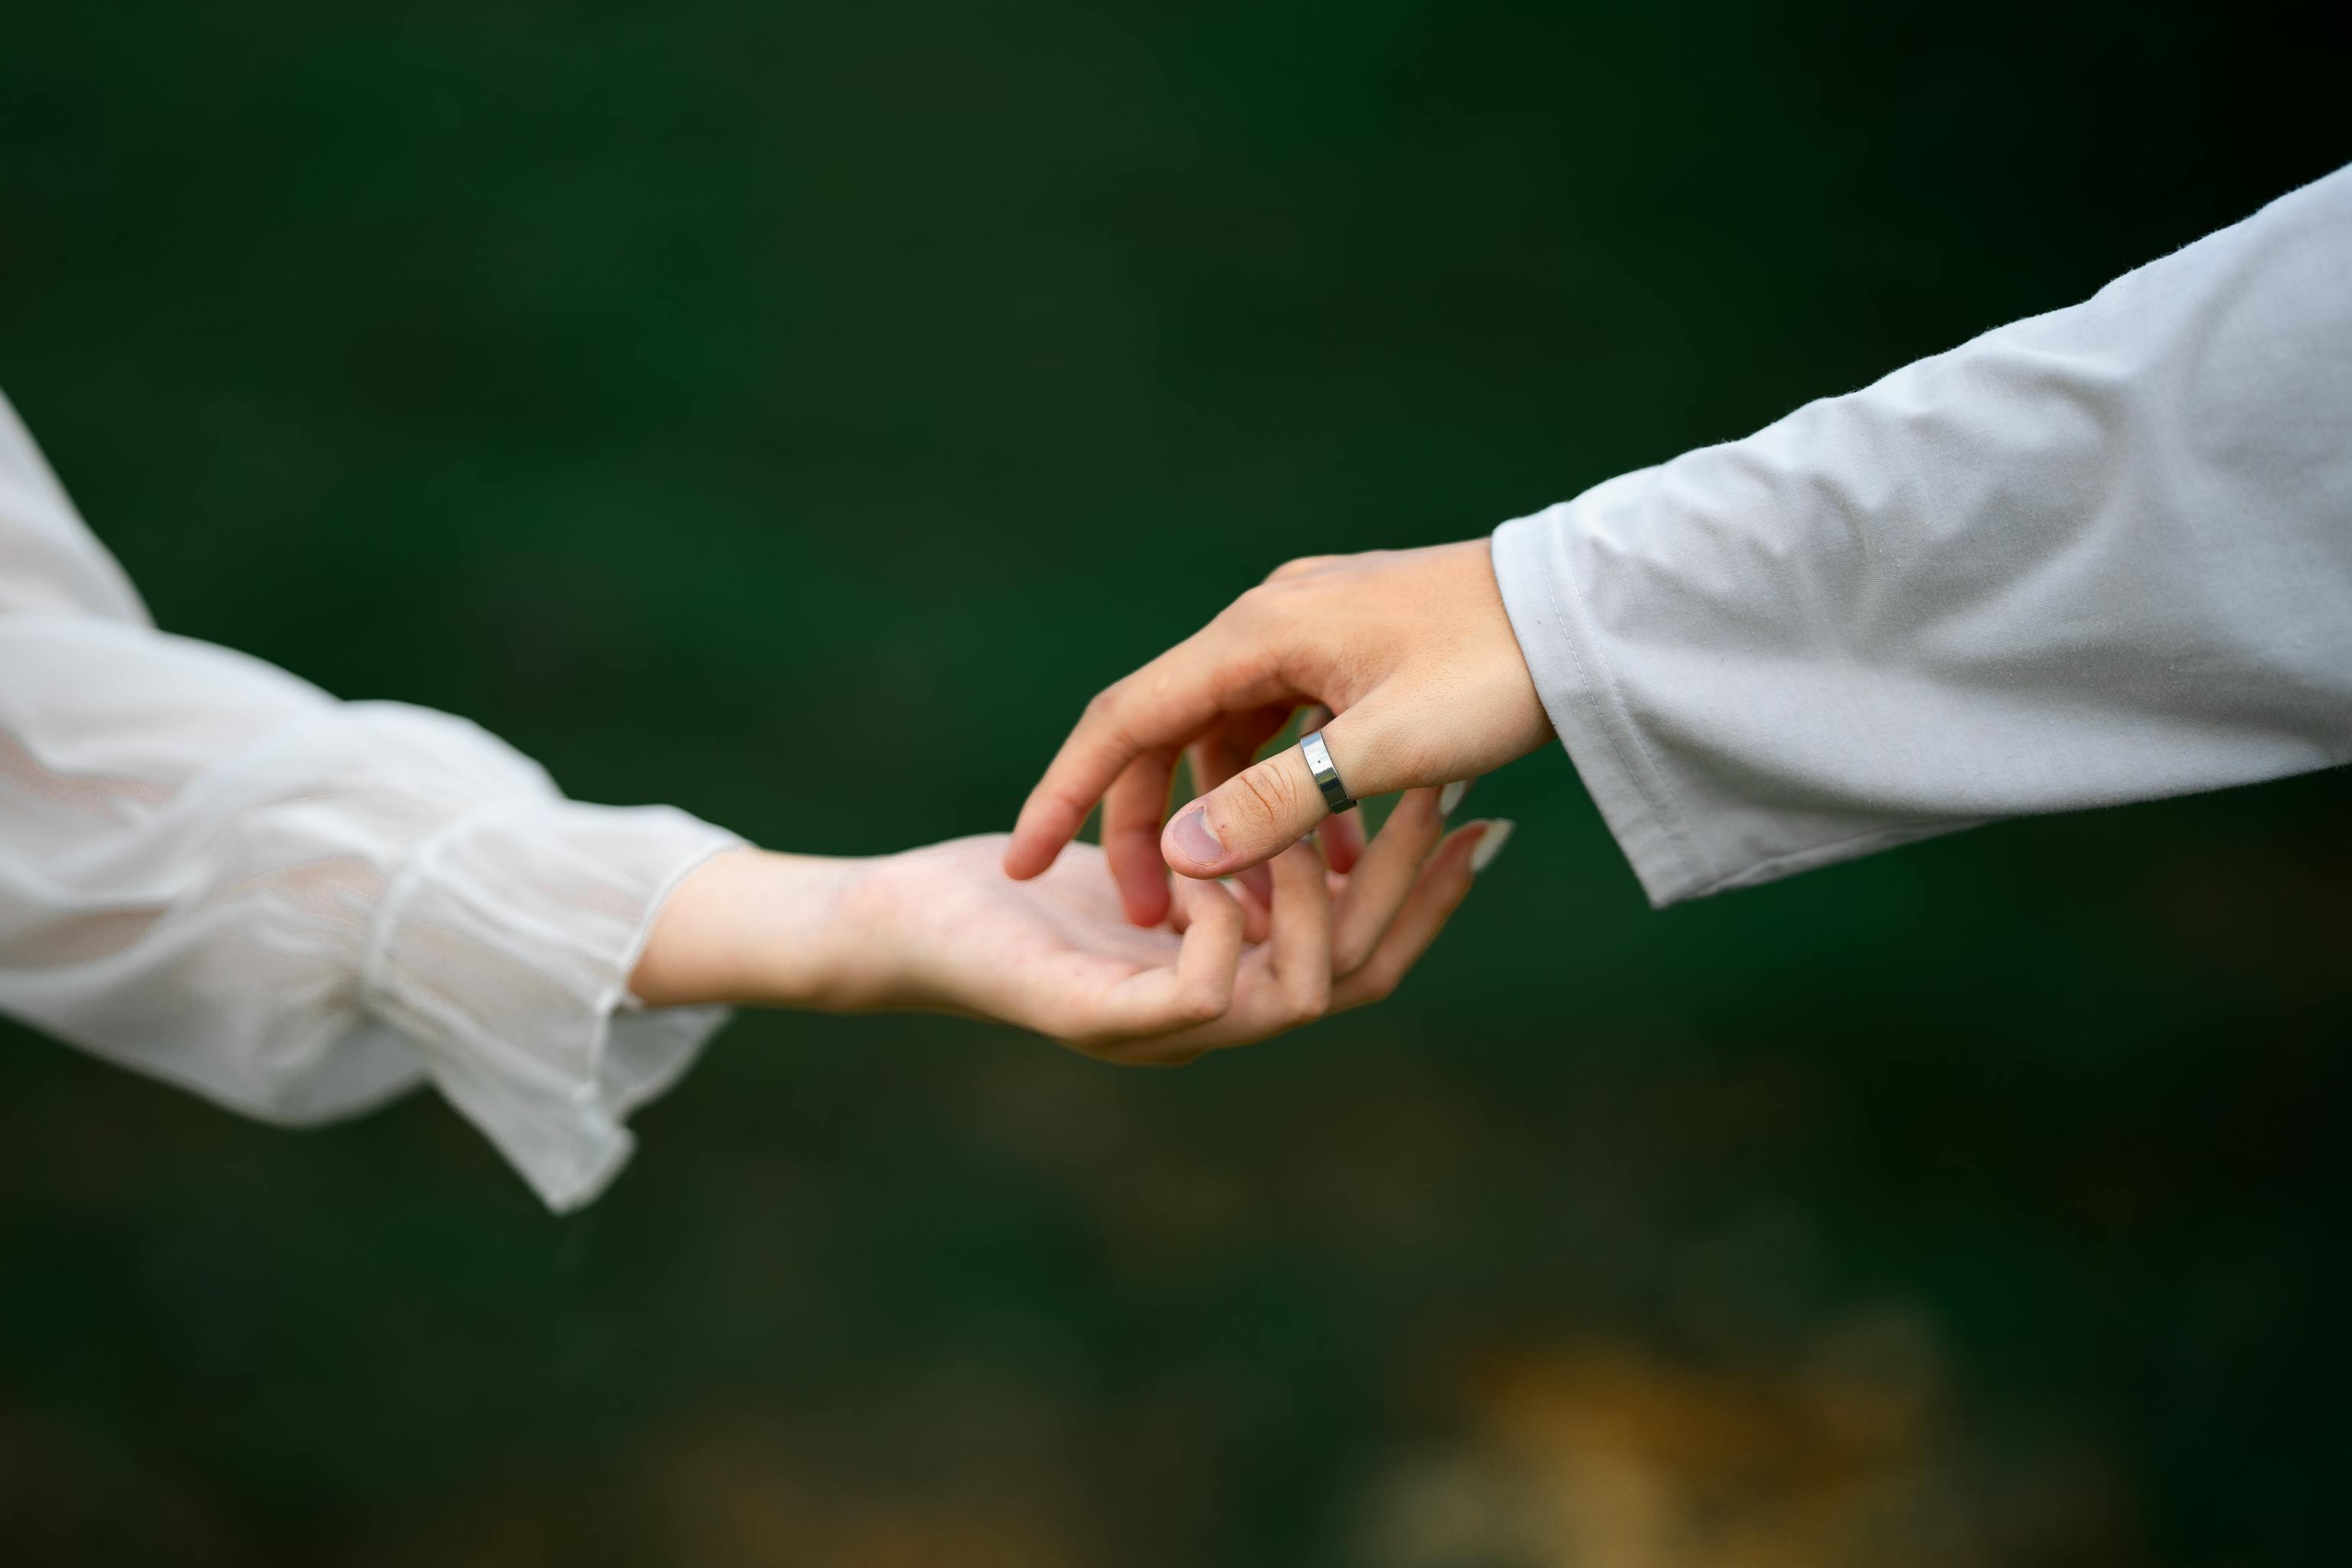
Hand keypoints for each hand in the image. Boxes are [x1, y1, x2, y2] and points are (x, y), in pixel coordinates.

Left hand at [630, 789, 1503, 1063]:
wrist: (902, 923)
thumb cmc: (1022, 888)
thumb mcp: (1157, 844)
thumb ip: (1241, 835)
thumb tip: (1330, 792)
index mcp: (1237, 979)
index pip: (1369, 959)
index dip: (1431, 900)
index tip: (1480, 821)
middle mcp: (1211, 1019)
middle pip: (1354, 984)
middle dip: (1404, 893)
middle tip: (1438, 807)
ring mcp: (1156, 1031)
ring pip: (1292, 996)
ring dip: (1317, 904)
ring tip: (1314, 826)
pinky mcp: (1093, 1020)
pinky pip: (1200, 989)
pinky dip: (1220, 919)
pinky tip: (1208, 863)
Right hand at [1002, 539, 1550, 924]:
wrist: (1593, 611)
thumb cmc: (1497, 673)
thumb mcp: (1381, 754)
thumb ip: (1274, 806)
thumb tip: (1176, 858)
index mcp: (1260, 635)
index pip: (1126, 719)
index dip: (1067, 796)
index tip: (1022, 864)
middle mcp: (1271, 622)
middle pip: (1169, 728)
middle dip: (1152, 823)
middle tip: (1156, 914)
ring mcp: (1313, 629)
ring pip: (1232, 735)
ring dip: (1238, 818)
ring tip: (1268, 899)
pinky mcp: (1353, 646)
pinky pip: (1289, 727)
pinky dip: (1291, 790)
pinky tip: (1332, 848)